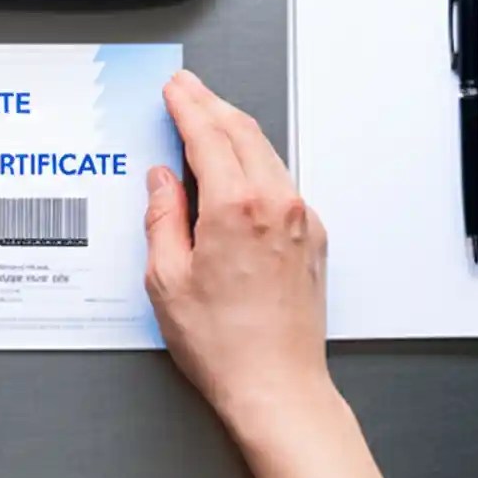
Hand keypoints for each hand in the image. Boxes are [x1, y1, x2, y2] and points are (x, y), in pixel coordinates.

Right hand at [143, 70, 330, 425]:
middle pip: (243, 133)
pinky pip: (282, 182)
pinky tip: (237, 169)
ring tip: (208, 120)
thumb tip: (162, 182)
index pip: (208, 136)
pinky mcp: (314, 238)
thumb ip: (162, 219)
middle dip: (212, 105)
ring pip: (267, 154)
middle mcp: (277, 205)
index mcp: (236, 208)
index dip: (187, 106)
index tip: (174, 89)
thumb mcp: (167, 280)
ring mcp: (302, 220)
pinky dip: (256, 162)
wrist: (278, 387)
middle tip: (187, 89)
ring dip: (236, 130)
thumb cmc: (224, 345)